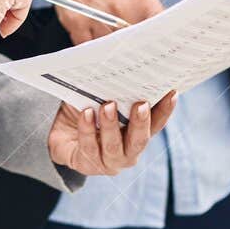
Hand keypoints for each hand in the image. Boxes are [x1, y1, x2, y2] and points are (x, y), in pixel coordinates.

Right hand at [42, 0, 163, 43]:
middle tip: (132, 48)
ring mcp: (97, 16)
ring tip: (110, 41)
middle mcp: (119, 8)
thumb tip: (161, 29)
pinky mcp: (75, 21)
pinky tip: (93, 39)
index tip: (156, 47)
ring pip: (110, 48)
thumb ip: (149, 7)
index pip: (156, 29)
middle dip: (133, 46)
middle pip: (132, 43)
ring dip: (111, 48)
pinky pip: (87, 46)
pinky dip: (91, 48)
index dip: (157, 41)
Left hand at [47, 92, 177, 175]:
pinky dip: (87, 129)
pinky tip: (85, 114)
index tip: (171, 92)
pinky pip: (88, 146)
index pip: (156, 124)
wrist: (58, 132)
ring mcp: (109, 161)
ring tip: (107, 106)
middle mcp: (128, 151)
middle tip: (140, 104)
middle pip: (139, 140)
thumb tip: (123, 64)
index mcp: (137, 134)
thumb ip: (116, 91)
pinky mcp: (88, 164)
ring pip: (113, 146)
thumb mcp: (102, 98)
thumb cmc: (87, 110)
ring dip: (111, 125)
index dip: (165, 110)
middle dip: (141, 122)